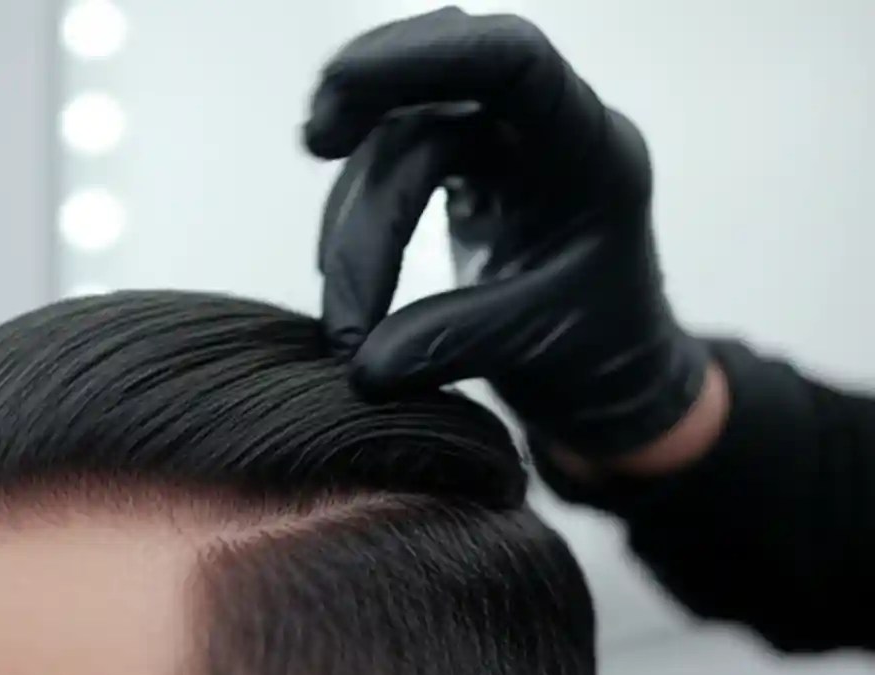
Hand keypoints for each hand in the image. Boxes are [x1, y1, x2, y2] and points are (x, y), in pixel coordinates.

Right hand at [305, 7, 709, 455]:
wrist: (605, 374)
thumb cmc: (599, 353)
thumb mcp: (540, 346)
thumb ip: (453, 342)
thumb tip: (361, 366)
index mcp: (587, 150)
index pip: (514, 61)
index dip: (427, 55)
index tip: (342, 86)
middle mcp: (542, 132)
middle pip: (441, 80)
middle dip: (368, 100)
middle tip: (315, 141)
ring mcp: (499, 146)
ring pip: (401, 137)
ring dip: (357, 219)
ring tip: (344, 324)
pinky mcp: (463, 170)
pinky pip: (393, 163)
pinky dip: (357, 216)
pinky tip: (340, 273)